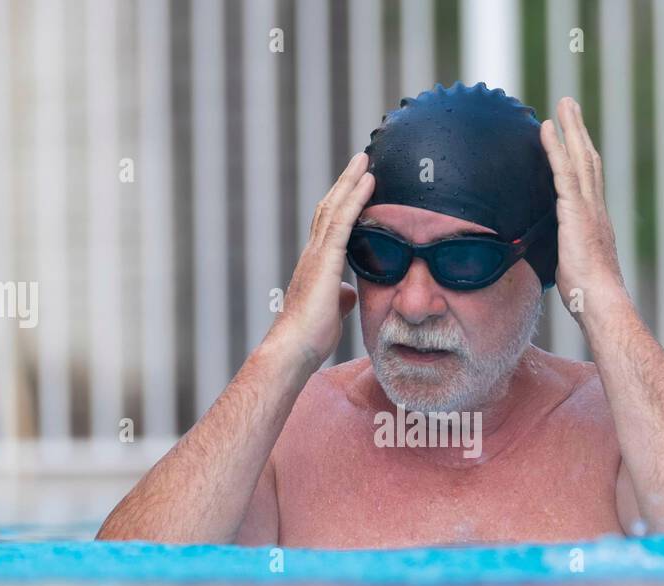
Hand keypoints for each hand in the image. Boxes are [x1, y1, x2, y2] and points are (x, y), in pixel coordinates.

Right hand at [269, 152, 374, 368]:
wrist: (295, 348)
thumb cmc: (311, 338)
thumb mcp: (333, 312)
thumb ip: (341, 296)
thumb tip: (350, 291)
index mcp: (316, 264)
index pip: (330, 226)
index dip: (342, 203)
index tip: (356, 184)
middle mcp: (313, 253)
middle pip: (329, 207)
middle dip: (345, 183)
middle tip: (361, 159)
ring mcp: (317, 254)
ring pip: (334, 207)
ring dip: (351, 181)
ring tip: (365, 159)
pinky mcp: (324, 260)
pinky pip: (342, 221)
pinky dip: (356, 198)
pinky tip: (368, 181)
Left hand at [539, 97, 629, 320]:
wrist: (601, 302)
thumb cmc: (588, 297)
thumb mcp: (573, 270)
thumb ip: (565, 257)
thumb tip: (555, 263)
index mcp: (596, 221)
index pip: (589, 181)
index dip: (582, 156)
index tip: (576, 137)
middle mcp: (596, 208)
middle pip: (589, 159)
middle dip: (579, 131)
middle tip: (569, 105)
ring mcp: (588, 208)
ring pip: (580, 158)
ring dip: (571, 128)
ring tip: (562, 104)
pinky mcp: (576, 212)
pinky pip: (564, 172)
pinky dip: (556, 149)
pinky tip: (547, 130)